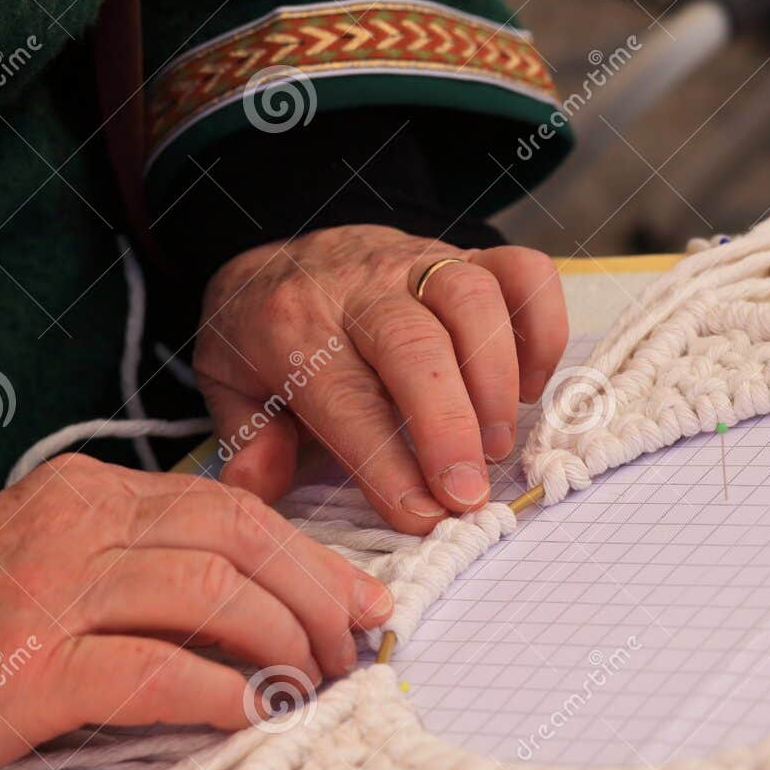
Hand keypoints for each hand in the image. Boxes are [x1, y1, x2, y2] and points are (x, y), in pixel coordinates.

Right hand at [0, 456, 390, 769]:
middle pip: (240, 539)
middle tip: (356, 651)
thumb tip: (246, 620)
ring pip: (215, 595)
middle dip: (319, 596)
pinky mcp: (31, 665)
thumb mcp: (41, 569)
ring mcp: (53, 590)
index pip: (230, 509)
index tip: (362, 602)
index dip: (312, 557)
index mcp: (84, 495)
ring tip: (316, 690)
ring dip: (286, 647)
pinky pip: (161, 672)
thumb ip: (133, 574)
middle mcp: (76, 524)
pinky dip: (226, 697)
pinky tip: (255, 719)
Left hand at [195, 225, 568, 533]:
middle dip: (448, 424)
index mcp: (292, 326)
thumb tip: (260, 487)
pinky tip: (528, 389)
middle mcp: (359, 287)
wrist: (279, 259)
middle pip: (414, 344)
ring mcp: (419, 262)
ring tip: (496, 447)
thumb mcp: (227, 385)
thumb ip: (246, 439)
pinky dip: (541, 330)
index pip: (345, 394)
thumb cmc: (267, 340)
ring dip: (495, 380)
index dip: (386, 459)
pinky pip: (522, 272)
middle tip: (468, 493)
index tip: (420, 515)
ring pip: (472, 298)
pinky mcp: (466, 255)